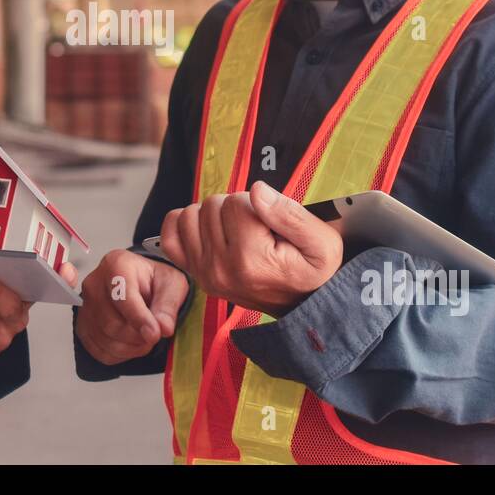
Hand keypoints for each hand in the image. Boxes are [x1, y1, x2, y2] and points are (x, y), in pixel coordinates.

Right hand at [76, 248, 188, 364]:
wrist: (140, 284)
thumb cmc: (153, 281)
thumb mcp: (172, 284)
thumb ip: (168, 305)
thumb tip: (163, 328)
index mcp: (116, 265)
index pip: (122, 297)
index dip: (140, 319)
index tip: (155, 334)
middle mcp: (94, 284)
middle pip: (111, 323)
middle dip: (137, 337)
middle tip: (154, 334)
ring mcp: (85, 306)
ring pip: (105, 339)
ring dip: (130, 347)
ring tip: (144, 337)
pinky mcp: (82, 325)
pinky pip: (98, 350)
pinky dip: (119, 354)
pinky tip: (131, 342)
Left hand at [160, 180, 342, 316]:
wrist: (304, 304)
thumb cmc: (313, 272)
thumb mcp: (322, 243)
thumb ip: (290, 214)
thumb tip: (256, 190)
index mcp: (251, 261)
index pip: (236, 202)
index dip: (258, 203)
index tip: (273, 223)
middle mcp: (221, 270)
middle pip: (212, 206)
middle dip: (236, 207)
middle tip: (258, 228)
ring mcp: (205, 274)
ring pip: (191, 214)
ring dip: (213, 214)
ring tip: (238, 229)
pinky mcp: (196, 274)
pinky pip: (172, 235)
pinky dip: (184, 224)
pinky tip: (208, 228)